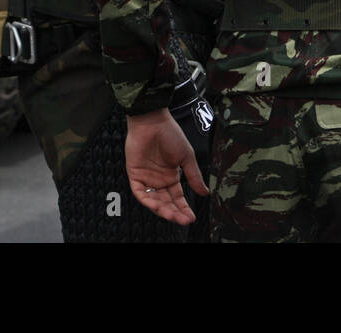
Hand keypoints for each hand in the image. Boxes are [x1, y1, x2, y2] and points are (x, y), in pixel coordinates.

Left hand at [123, 108, 208, 224]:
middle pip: (166, 202)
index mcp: (171, 176)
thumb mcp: (186, 157)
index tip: (192, 217)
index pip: (178, 198)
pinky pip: (140, 193)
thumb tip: (205, 192)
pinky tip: (157, 205)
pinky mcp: (135, 175)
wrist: (153, 121)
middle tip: (183, 220)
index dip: (184, 208)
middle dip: (175, 212)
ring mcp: (147, 178)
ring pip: (153, 200)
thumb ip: (194, 176)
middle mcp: (159, 180)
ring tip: (172, 215)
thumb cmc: (170, 134)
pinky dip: (147, 200)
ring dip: (162, 209)